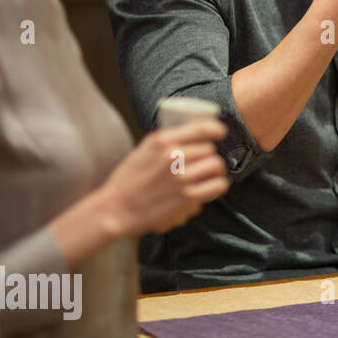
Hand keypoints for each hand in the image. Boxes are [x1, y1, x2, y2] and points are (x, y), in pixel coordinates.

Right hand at [99, 119, 230, 236]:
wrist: (116, 209)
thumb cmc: (128, 182)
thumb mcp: (143, 151)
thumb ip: (166, 142)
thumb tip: (192, 136)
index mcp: (162, 141)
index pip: (201, 128)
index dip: (216, 129)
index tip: (220, 133)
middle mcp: (173, 155)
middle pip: (210, 149)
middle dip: (208, 157)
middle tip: (200, 166)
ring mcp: (182, 176)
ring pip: (216, 165)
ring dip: (214, 172)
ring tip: (205, 177)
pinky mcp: (189, 196)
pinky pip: (219, 185)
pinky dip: (217, 186)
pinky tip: (209, 188)